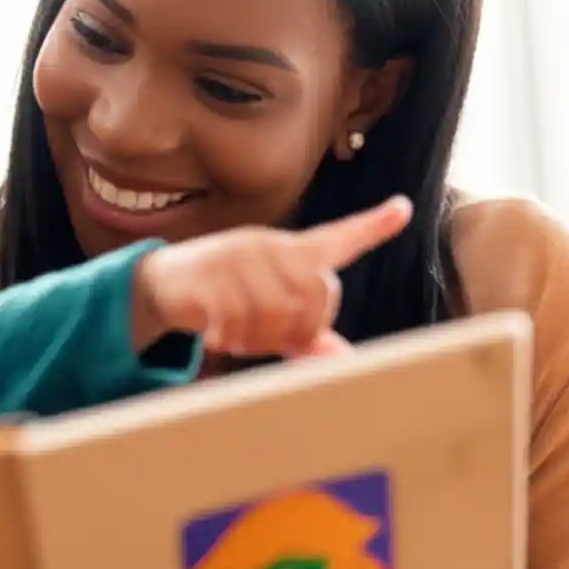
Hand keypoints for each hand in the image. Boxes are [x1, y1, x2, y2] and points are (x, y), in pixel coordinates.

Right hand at [131, 196, 411, 353]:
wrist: (164, 283)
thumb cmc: (228, 298)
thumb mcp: (270, 312)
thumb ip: (307, 333)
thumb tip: (344, 360)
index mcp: (290, 252)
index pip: (340, 238)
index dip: (374, 226)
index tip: (404, 208)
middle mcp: (269, 246)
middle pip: (317, 295)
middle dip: (301, 330)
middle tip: (274, 342)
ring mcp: (237, 257)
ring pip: (276, 313)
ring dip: (259, 340)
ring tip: (241, 338)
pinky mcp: (207, 275)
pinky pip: (236, 320)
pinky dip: (229, 339)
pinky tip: (218, 336)